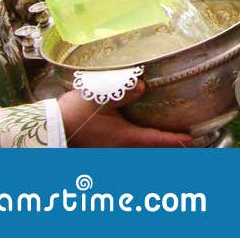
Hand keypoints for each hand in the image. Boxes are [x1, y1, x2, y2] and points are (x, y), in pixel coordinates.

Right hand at [58, 84, 192, 147]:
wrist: (49, 128)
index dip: (175, 140)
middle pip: (150, 151)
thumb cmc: (74, 114)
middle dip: (167, 147)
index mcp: (125, 138)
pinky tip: (138, 139)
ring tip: (166, 141)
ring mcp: (109, 152)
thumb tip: (142, 86)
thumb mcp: (100, 96)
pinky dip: (138, 147)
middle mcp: (120, 150)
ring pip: (138, 153)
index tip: (190, 140)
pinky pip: (126, 151)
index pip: (156, 141)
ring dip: (152, 148)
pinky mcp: (100, 150)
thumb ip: (123, 91)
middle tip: (185, 143)